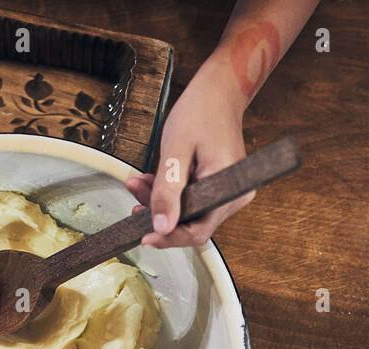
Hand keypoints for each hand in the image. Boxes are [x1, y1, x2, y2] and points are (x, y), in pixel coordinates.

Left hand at [125, 71, 251, 248]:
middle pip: (193, 224)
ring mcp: (229, 193)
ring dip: (162, 203)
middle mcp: (233, 196)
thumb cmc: (201, 112)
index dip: (170, 237)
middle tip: (135, 199)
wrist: (218, 92)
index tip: (144, 236)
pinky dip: (172, 194)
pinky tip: (154, 180)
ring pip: (190, 213)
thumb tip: (161, 227)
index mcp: (228, 189)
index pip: (198, 231)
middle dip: (161, 215)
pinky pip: (193, 200)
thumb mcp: (175, 151)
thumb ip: (168, 191)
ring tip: (139, 183)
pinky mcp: (220, 187)